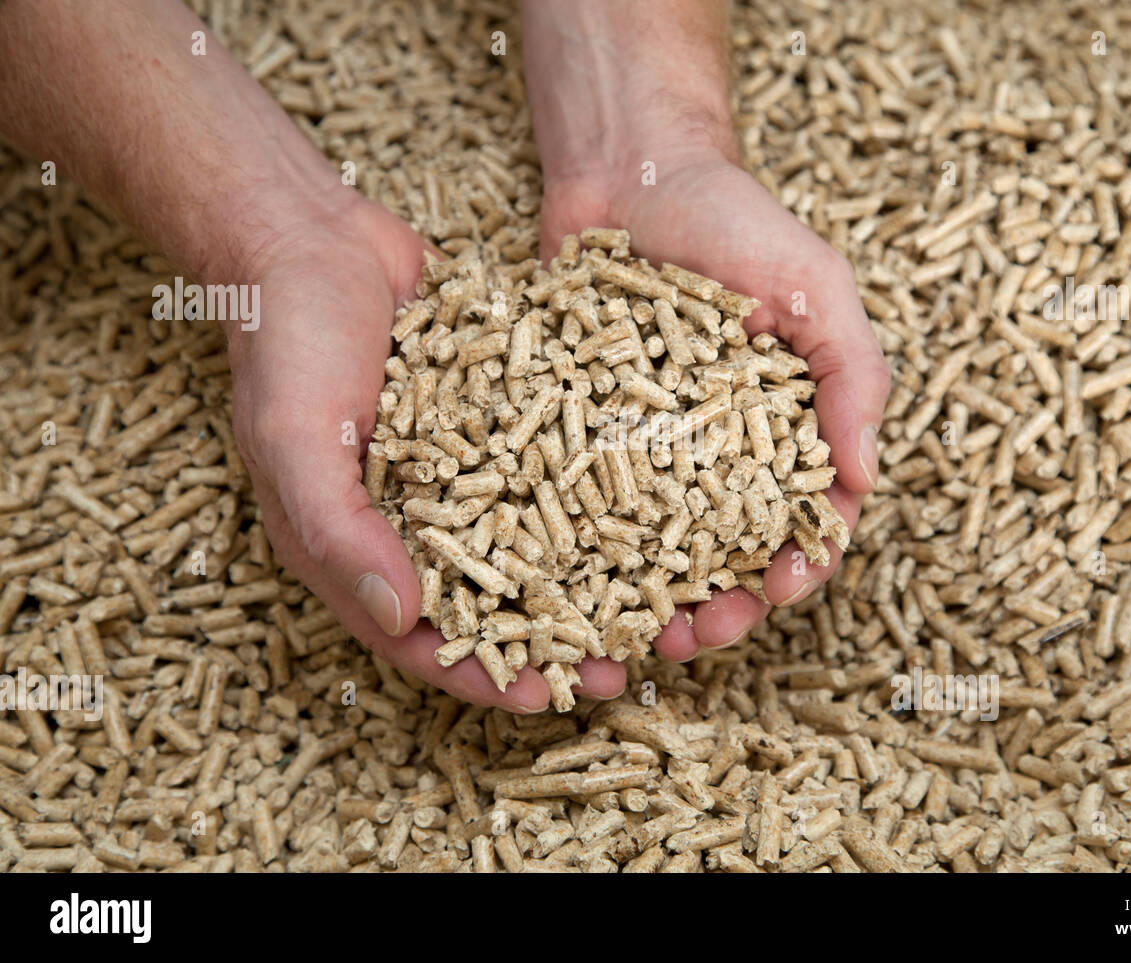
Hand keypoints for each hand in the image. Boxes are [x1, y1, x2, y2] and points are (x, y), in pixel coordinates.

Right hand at [227, 193, 618, 709]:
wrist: (312, 239)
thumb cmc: (286, 340)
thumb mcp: (296, 439)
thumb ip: (340, 530)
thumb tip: (403, 619)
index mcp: (352, 545)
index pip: (421, 636)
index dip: (482, 675)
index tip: (548, 699)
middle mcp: (411, 519)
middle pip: (490, 599)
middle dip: (552, 637)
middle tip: (621, 662)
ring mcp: (458, 472)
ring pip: (530, 539)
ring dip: (585, 574)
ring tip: (650, 599)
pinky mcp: (495, 422)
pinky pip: (546, 467)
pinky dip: (589, 490)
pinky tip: (650, 500)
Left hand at [541, 145, 890, 668]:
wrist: (630, 173)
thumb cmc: (735, 221)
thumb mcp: (817, 284)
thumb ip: (854, 374)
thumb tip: (864, 477)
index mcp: (787, 429)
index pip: (806, 518)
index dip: (799, 565)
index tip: (779, 588)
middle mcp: (720, 452)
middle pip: (729, 554)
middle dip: (723, 606)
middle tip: (696, 636)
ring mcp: (651, 450)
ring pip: (656, 550)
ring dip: (654, 602)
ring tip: (636, 635)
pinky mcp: (586, 435)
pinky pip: (585, 506)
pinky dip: (586, 553)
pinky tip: (571, 585)